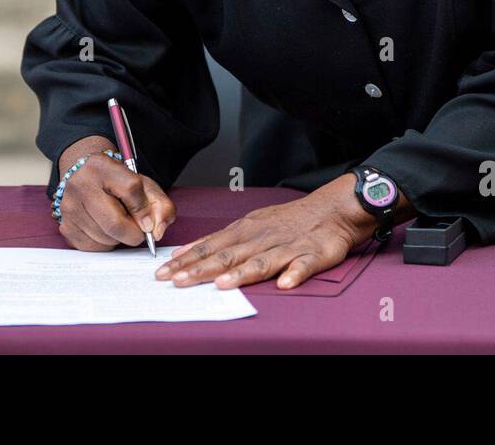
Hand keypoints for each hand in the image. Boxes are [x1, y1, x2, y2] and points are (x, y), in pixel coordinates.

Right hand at [55, 135, 175, 251]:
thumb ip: (160, 205)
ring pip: (105, 238)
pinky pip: (93, 247)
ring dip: (120, 239)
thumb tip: (157, 232)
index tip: (148, 221)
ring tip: (119, 225)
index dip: (144, 210)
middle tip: (138, 231)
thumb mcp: (143, 185)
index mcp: (103, 167)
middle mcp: (81, 185)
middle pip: (115, 223)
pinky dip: (106, 244)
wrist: (85, 178)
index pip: (131, 189)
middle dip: (134, 234)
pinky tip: (106, 231)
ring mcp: (70, 207)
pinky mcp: (65, 226)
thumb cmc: (117, 183)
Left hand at [154, 174, 377, 289]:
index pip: (210, 246)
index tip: (164, 272)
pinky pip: (304, 265)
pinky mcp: (314, 254)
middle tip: (178, 281)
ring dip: (242, 273)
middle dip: (202, 269)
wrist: (331, 209)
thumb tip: (186, 253)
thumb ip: (220, 242)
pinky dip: (294, 274)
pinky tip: (285, 283)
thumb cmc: (287, 221)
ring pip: (261, 261)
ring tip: (223, 284)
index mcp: (245, 231)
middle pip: (228, 255)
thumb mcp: (250, 225)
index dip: (186, 260)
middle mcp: (262, 238)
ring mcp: (288, 246)